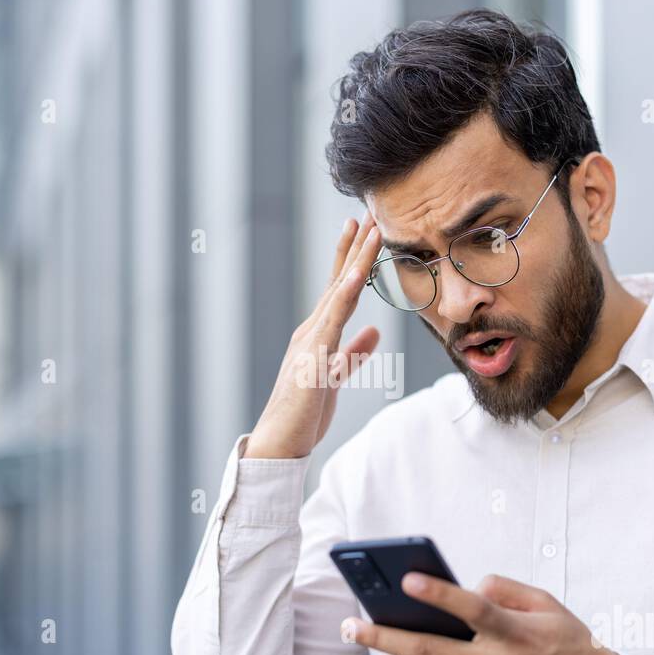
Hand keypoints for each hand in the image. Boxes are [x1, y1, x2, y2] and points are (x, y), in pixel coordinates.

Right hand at [245, 210, 381, 458]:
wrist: (280, 441)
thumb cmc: (304, 413)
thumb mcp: (336, 377)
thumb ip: (354, 353)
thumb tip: (374, 333)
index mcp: (318, 335)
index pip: (340, 290)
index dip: (353, 259)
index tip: (365, 231)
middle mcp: (312, 331)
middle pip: (339, 281)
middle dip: (355, 247)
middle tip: (368, 213)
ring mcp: (311, 341)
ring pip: (338, 292)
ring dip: (355, 259)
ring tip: (369, 230)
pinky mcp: (313, 357)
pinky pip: (333, 320)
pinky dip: (346, 294)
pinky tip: (359, 273)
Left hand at [340, 572, 622, 654]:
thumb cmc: (571, 645)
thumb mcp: (548, 605)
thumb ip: (505, 590)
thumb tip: (467, 587)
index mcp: (518, 633)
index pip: (473, 608)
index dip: (438, 593)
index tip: (406, 580)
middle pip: (430, 651)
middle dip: (384, 636)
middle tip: (352, 625)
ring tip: (379, 653)